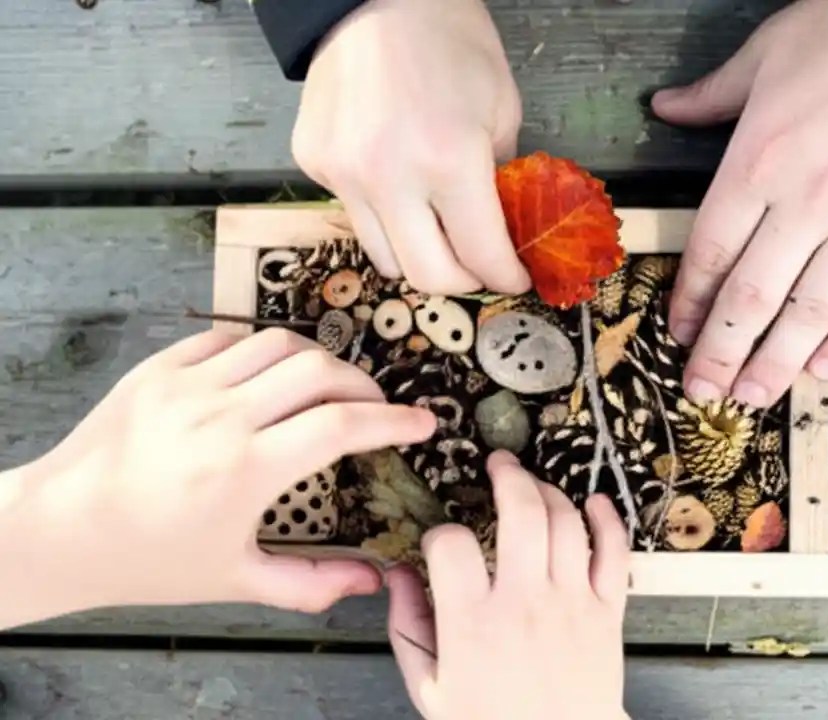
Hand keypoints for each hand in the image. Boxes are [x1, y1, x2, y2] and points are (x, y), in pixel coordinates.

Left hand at [9, 329, 435, 620]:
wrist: (59, 531)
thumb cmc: (149, 560)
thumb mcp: (237, 580)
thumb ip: (312, 584)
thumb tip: (373, 579)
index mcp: (245, 470)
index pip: (342, 425)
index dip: (393, 421)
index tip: (422, 423)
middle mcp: (220, 417)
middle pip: (320, 371)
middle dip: (364, 385)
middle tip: (376, 407)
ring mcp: (186, 385)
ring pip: (279, 343)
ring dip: (318, 361)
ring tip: (329, 387)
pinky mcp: (159, 368)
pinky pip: (228, 338)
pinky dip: (262, 351)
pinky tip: (271, 376)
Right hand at [292, 0, 529, 295]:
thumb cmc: (451, 40)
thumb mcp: (501, 108)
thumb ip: (502, 178)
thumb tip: (503, 228)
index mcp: (449, 161)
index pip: (481, 256)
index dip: (506, 277)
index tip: (516, 278)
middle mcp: (389, 178)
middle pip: (427, 277)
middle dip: (463, 281)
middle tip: (479, 266)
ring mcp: (343, 174)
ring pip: (385, 257)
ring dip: (420, 256)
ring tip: (439, 231)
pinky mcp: (314, 163)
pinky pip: (355, 215)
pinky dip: (383, 215)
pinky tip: (397, 180)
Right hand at [388, 451, 629, 719]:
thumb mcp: (432, 690)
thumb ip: (409, 628)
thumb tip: (398, 577)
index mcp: (474, 623)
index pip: (452, 545)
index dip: (441, 534)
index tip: (442, 543)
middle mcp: (525, 602)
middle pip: (521, 511)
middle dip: (508, 475)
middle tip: (499, 464)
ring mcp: (571, 602)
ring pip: (566, 521)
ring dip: (549, 491)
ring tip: (534, 484)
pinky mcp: (607, 611)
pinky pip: (614, 551)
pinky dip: (607, 518)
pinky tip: (593, 502)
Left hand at [652, 0, 827, 406]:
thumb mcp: (767, 52)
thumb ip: (714, 95)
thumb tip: (665, 108)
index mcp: (759, 158)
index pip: (712, 251)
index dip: (691, 302)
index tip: (679, 334)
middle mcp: (809, 199)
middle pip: (753, 297)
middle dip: (722, 353)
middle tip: (704, 393)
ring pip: (813, 311)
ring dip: (778, 362)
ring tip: (754, 395)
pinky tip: (826, 367)